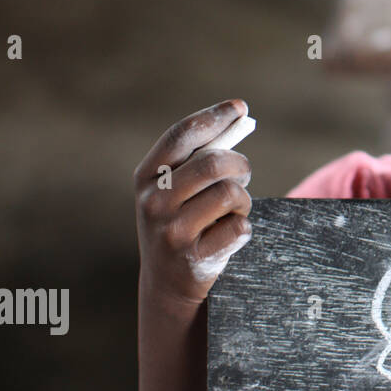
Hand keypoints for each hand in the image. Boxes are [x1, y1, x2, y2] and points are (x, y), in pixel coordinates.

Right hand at [134, 99, 253, 304]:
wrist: (169, 284)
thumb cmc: (183, 221)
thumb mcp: (178, 189)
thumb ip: (200, 155)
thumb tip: (238, 115)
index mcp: (147, 177)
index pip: (180, 136)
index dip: (213, 117)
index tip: (239, 107)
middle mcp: (153, 202)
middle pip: (213, 163)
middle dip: (240, 166)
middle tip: (243, 176)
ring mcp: (171, 232)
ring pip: (230, 194)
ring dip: (243, 199)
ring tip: (233, 210)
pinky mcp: (193, 258)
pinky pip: (239, 227)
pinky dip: (244, 228)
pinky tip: (228, 235)